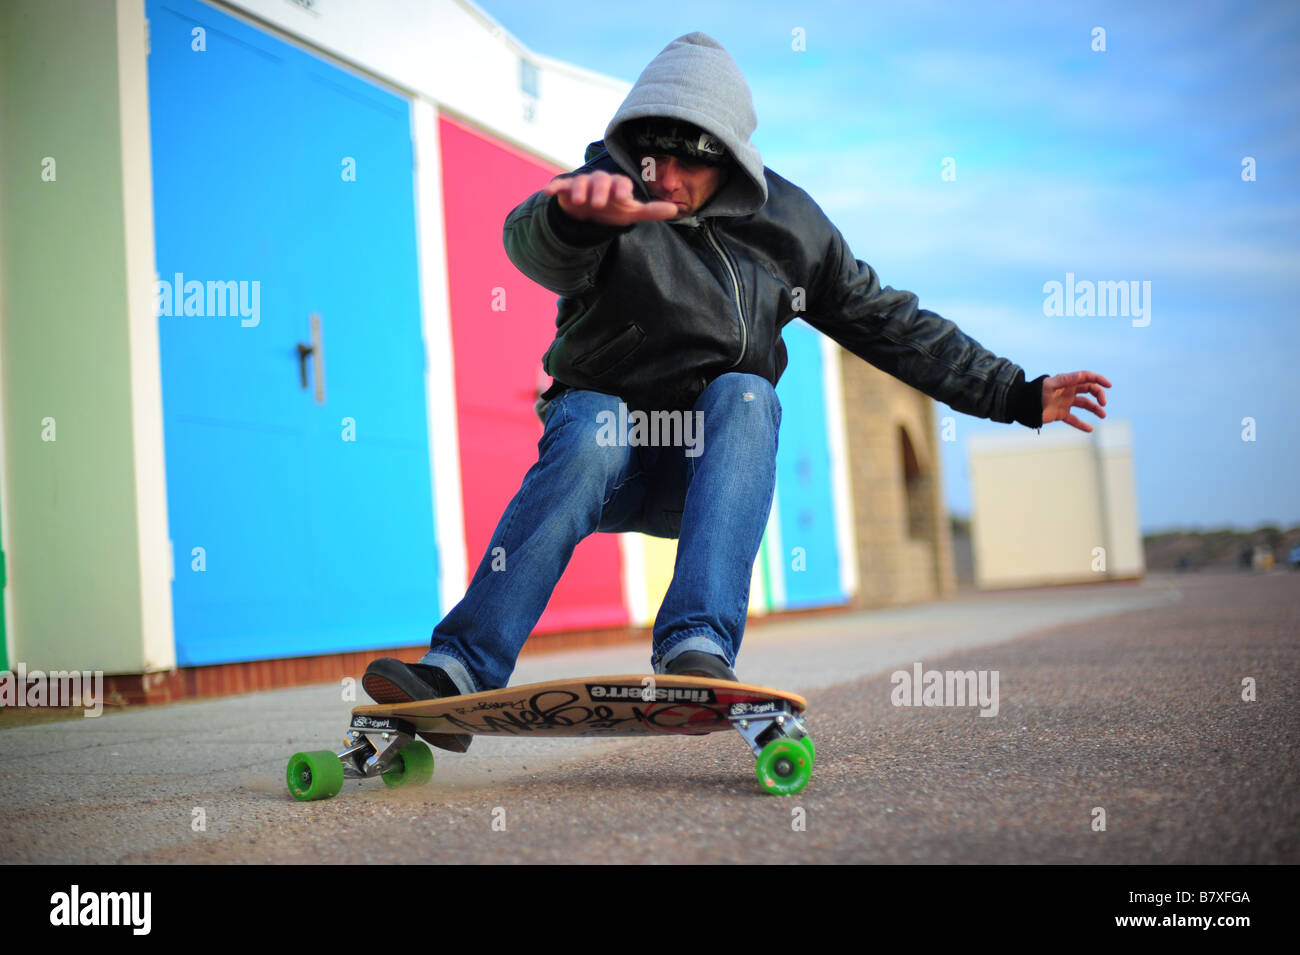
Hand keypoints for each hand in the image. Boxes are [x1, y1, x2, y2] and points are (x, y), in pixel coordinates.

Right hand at [544, 171, 678, 226]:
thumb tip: (675, 210)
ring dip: (580, 189)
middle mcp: (600, 182)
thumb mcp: (632, 212)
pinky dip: (555, 186)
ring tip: (581, 200)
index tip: (623, 196)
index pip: (621, 183)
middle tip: (599, 203)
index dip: (622, 188)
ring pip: (581, 182)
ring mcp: (582, 185)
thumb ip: (651, 210)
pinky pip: (560, 185)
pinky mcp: (566, 190)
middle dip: (600, 190)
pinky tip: (550, 191)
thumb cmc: (613, 209)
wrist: (588, 212)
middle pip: (601, 180)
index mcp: (617, 185)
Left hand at [1041, 371, 1111, 431]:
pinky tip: (1090, 429)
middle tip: (1103, 404)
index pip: (1087, 378)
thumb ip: (1065, 380)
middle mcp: (1068, 391)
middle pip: (1089, 390)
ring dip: (1095, 409)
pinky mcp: (1060, 414)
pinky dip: (1082, 424)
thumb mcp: (1050, 385)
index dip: (1098, 379)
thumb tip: (1082, 375)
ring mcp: (1065, 402)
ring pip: (1085, 404)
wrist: (1022, 406)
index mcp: (1067, 382)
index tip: (1109, 385)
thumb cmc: (1035, 393)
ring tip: (1103, 415)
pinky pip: (1074, 419)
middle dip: (1099, 395)